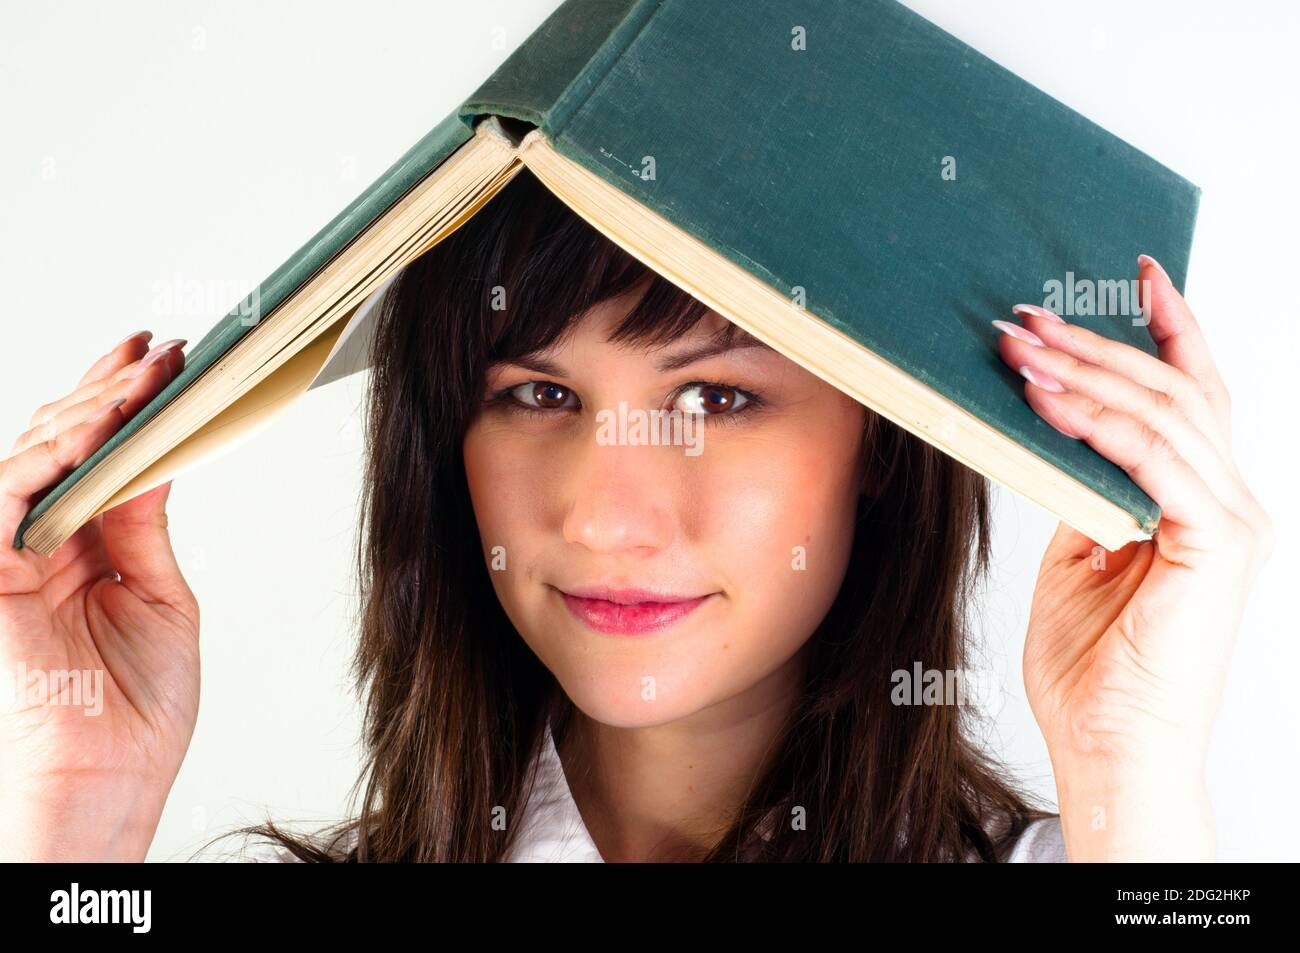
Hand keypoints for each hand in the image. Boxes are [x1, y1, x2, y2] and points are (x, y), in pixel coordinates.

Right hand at [0, 331, 199, 860]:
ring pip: (32, 459)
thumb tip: (155, 450)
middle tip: (162, 354)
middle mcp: (44, 543)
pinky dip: (50, 460)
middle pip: (62, 445)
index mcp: (87, 546)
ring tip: (142, 378)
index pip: (95, 457)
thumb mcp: (162, 596)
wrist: (110, 779)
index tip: (167, 360)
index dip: (123, 404)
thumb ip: (145, 523)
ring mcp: (10, 556)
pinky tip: (97, 427)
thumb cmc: (138, 710)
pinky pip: (8, 500)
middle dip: (110, 391)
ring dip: (88, 410)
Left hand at [994, 256, 1273, 859]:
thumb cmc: (1092, 669)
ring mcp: (1231, 522)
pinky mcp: (1215, 545)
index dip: (1170, 330)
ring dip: (1087, 373)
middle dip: (1099, 345)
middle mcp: (1229, 503)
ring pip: (1165, 414)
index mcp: (1201, 504)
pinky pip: (1155, 461)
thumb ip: (1086, 496)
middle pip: (1175, 392)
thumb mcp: (1079, 559)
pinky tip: (1047, 399)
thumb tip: (1059, 438)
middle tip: (1028, 317)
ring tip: (1020, 347)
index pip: (1192, 397)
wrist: (1109, 749)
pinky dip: (1098, 424)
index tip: (1139, 274)